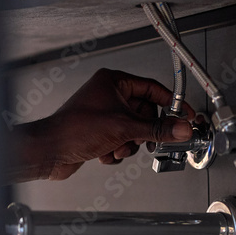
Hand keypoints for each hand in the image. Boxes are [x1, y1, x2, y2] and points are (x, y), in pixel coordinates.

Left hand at [16, 68, 195, 180]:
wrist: (50, 150)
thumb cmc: (74, 129)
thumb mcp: (124, 128)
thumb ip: (157, 129)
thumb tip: (181, 128)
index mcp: (114, 82)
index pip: (153, 89)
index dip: (171, 104)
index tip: (185, 116)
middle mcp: (108, 95)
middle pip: (144, 114)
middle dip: (142, 132)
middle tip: (145, 140)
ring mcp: (103, 114)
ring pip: (133, 130)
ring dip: (127, 144)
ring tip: (116, 147)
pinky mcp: (99, 132)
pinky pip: (121, 141)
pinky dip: (116, 150)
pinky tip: (103, 153)